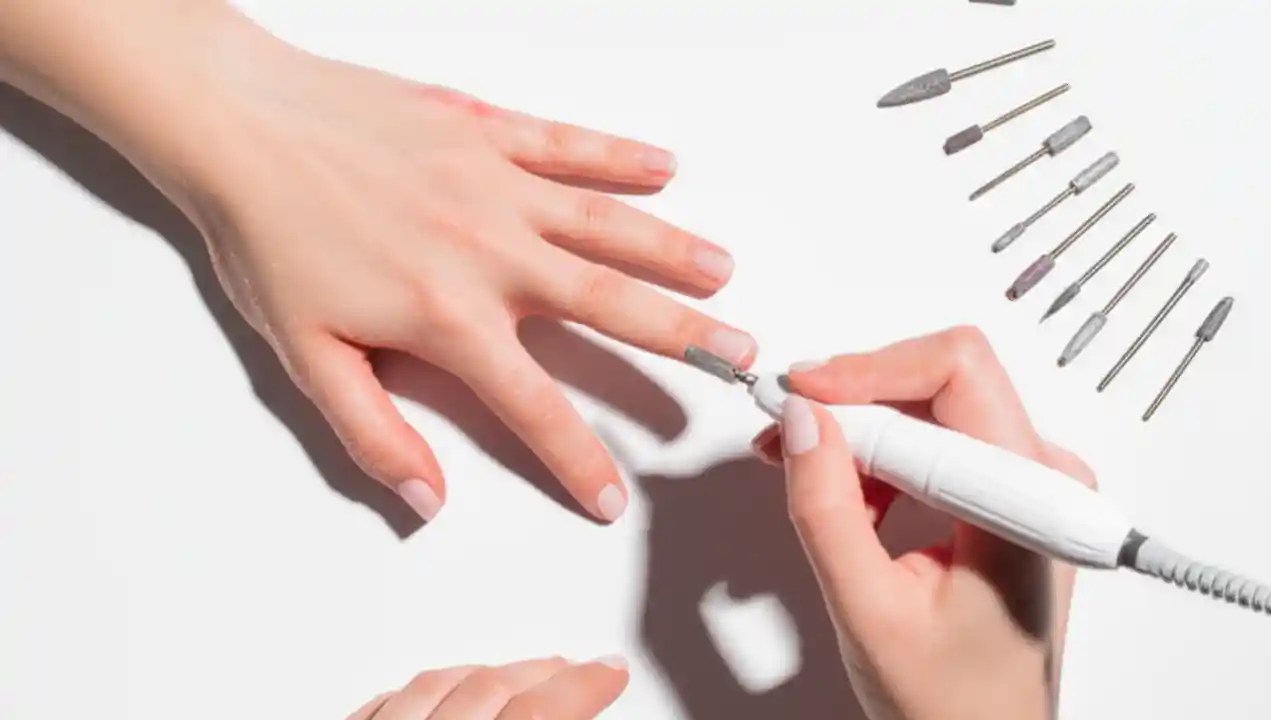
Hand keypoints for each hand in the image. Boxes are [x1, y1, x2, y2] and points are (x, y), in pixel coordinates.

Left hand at [145, 20, 755, 523]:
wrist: (243, 128)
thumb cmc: (269, 238)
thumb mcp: (306, 355)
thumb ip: (374, 432)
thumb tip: (426, 497)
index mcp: (450, 318)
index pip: (536, 406)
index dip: (581, 460)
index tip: (616, 493)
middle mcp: (492, 253)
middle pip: (610, 307)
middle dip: (683, 340)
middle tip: (738, 358)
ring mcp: (497, 185)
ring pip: (609, 227)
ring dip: (673, 254)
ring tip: (724, 276)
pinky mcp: (488, 130)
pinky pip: (572, 146)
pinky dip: (622, 158)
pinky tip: (665, 170)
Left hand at [347, 656, 628, 719]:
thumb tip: (573, 710)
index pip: (539, 714)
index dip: (584, 686)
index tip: (609, 670)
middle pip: (489, 690)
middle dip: (543, 673)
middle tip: (577, 669)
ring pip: (433, 686)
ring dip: (486, 674)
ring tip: (519, 674)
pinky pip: (382, 704)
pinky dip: (423, 692)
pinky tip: (441, 688)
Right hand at [751, 328, 1094, 719]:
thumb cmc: (952, 703)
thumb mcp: (868, 609)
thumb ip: (828, 509)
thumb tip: (802, 420)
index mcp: (1026, 502)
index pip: (956, 373)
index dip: (868, 370)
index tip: (802, 392)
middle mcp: (1041, 477)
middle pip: (940, 379)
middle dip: (853, 397)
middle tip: (785, 426)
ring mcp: (1024, 482)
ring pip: (931, 403)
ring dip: (859, 426)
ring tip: (805, 466)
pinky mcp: (1000, 492)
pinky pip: (934, 438)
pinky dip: (878, 453)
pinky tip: (844, 490)